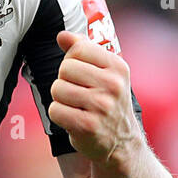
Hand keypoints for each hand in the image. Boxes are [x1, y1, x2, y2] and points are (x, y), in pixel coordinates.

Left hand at [48, 30, 140, 165]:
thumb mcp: (105, 73)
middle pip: (65, 69)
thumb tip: (62, 35)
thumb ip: (83, 49)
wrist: (122, 142)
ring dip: (61, 99)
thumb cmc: (109, 103)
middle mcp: (113, 85)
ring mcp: (101, 106)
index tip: (81, 75)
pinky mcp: (88, 126)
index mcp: (118, 67)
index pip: (78, 49)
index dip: (72, 61)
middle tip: (79, 94)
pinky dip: (59, 115)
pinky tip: (73, 119)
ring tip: (76, 107)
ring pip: (57, 89)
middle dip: (65, 81)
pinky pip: (55, 110)